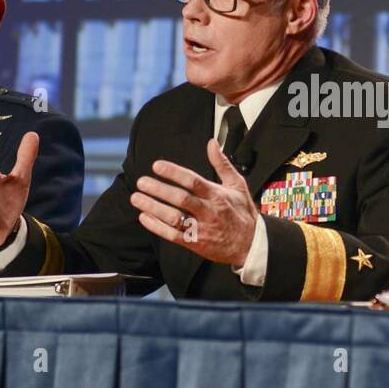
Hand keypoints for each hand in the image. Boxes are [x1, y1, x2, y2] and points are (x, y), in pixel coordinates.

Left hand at [131, 138, 259, 266]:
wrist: (251, 244)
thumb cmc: (243, 212)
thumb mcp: (237, 185)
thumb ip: (222, 163)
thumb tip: (212, 143)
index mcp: (217, 195)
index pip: (193, 181)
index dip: (174, 173)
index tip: (157, 166)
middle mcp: (208, 211)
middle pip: (181, 199)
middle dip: (159, 190)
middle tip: (141, 182)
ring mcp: (201, 229)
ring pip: (174, 218)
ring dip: (153, 208)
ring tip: (137, 198)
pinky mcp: (195, 243)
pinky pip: (173, 236)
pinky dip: (157, 227)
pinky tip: (144, 217)